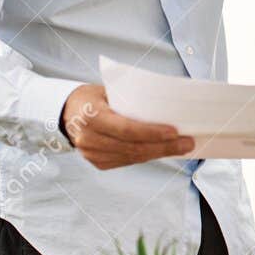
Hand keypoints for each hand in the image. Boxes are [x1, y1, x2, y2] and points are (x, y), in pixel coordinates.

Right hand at [61, 84, 194, 169]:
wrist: (67, 112)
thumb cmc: (93, 97)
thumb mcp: (108, 91)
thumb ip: (131, 100)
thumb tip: (167, 107)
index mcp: (91, 116)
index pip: (126, 129)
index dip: (151, 132)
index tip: (174, 132)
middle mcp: (89, 139)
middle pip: (133, 147)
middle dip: (164, 146)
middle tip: (187, 143)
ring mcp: (92, 154)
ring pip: (132, 157)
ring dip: (159, 153)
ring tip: (181, 147)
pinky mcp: (98, 163)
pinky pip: (127, 161)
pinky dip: (146, 156)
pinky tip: (162, 150)